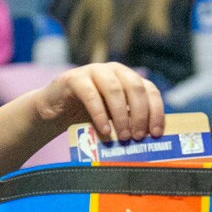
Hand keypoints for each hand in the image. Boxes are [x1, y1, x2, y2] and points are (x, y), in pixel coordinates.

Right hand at [31, 62, 164, 142]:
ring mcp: (94, 71)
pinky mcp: (74, 79)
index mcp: (128, 78)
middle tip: (138, 136)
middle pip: (135, 87)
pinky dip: (99, 114)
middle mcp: (114, 71)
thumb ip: (130, 122)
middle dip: (140, 113)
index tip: (156, 133)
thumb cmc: (89, 115)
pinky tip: (103, 131)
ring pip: (114, 89)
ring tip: (122, 136)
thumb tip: (150, 140)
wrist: (56, 110)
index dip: (156, 111)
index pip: (150, 90)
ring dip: (121, 115)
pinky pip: (90, 95)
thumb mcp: (114, 118)